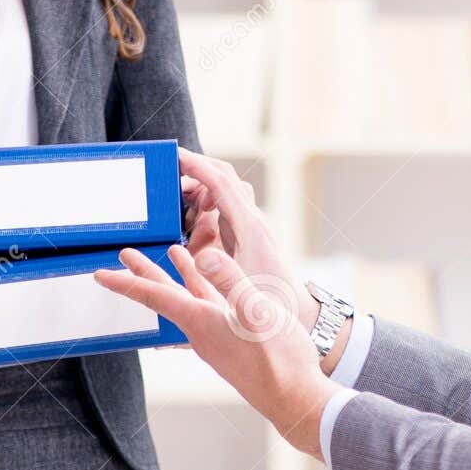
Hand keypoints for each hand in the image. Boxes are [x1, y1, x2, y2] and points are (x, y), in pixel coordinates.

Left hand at [95, 244, 335, 459]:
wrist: (293, 399)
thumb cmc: (278, 360)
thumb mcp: (255, 312)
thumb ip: (230, 281)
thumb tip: (204, 255)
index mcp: (200, 321)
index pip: (154, 296)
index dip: (126, 282)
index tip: (99, 273)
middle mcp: (201, 330)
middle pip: (164, 296)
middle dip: (143, 274)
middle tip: (123, 255)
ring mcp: (216, 337)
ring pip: (188, 299)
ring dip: (175, 276)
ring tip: (168, 253)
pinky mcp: (232, 340)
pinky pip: (209, 307)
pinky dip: (203, 288)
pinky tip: (209, 284)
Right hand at [178, 147, 316, 332]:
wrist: (299, 312)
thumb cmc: (273, 304)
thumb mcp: (243, 291)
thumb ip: (222, 275)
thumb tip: (200, 255)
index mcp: (249, 228)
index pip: (221, 184)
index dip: (197, 166)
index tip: (174, 156)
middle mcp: (252, 221)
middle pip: (224, 178)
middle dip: (198, 169)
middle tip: (170, 174)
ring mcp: (252, 227)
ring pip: (226, 192)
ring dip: (202, 190)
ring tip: (180, 207)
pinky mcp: (249, 236)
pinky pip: (226, 208)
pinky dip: (207, 206)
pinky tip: (194, 227)